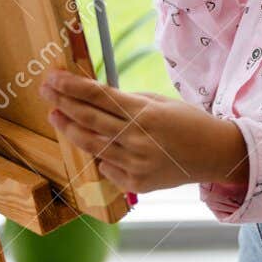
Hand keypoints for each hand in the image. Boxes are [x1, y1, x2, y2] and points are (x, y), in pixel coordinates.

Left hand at [39, 70, 247, 194]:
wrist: (216, 154)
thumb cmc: (189, 123)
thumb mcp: (162, 103)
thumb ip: (129, 102)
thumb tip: (96, 96)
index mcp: (146, 114)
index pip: (100, 97)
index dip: (73, 86)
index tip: (53, 77)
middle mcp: (138, 139)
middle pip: (90, 119)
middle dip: (64, 102)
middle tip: (45, 90)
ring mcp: (136, 164)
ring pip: (92, 145)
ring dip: (70, 129)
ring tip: (55, 115)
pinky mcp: (137, 184)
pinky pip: (108, 167)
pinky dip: (102, 156)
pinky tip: (97, 148)